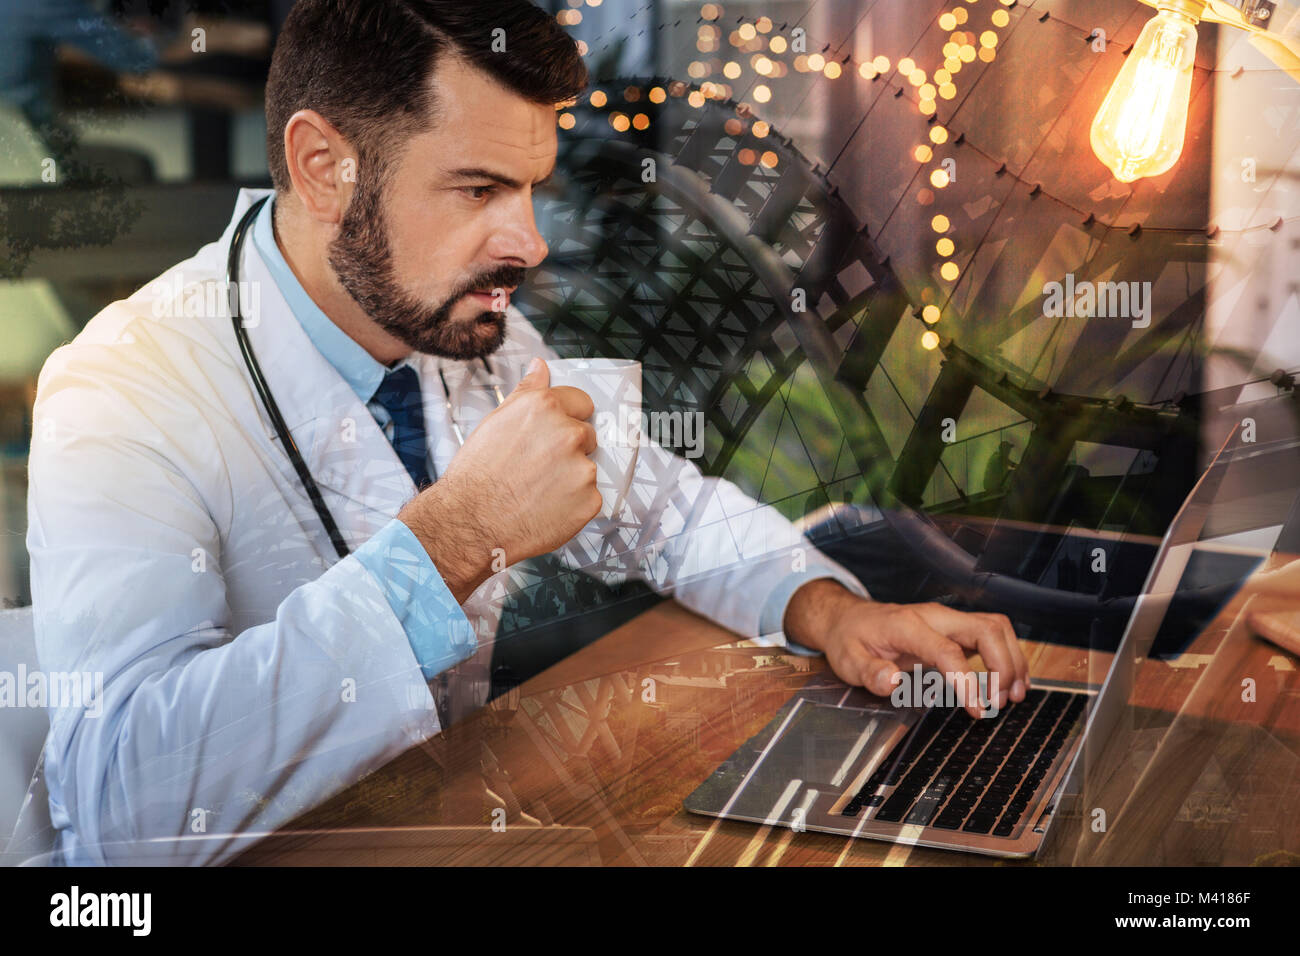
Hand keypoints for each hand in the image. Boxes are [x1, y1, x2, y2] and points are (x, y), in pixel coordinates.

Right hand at [397, 358, 600, 601]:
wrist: (470, 521)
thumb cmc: (477, 473)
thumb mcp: (497, 421)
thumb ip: (527, 391)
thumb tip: (540, 366)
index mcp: (546, 407)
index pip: (581, 402)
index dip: (566, 419)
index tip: (551, 435)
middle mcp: (569, 433)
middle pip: (586, 435)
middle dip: (568, 449)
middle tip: (537, 467)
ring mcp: (583, 469)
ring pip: (587, 468)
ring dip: (570, 478)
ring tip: (537, 491)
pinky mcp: (590, 500)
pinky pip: (589, 498)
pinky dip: (573, 505)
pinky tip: (545, 509)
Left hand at [783, 580, 1028, 717]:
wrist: (849, 618)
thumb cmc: (851, 640)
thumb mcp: (848, 661)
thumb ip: (869, 673)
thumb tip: (892, 682)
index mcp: (907, 626)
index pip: (947, 650)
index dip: (967, 680)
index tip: (977, 708)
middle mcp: (934, 617)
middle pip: (986, 628)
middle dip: (1003, 666)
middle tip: (998, 702)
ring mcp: (948, 620)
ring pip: (996, 627)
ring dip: (1012, 660)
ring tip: (1012, 696)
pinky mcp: (956, 628)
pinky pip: (992, 634)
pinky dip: (1008, 656)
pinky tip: (1010, 683)